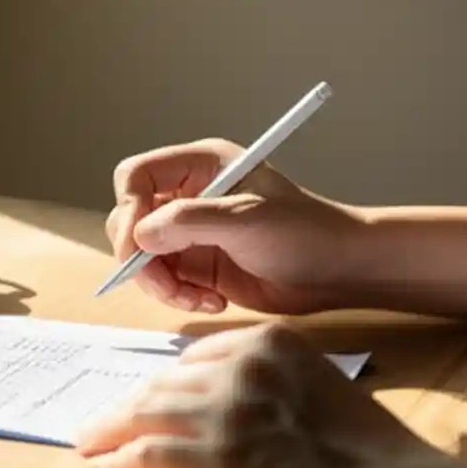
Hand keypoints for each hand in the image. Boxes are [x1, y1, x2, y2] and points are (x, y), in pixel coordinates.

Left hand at [74, 324, 454, 467]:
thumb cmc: (361, 443)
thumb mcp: (312, 380)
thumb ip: (263, 377)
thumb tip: (211, 396)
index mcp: (265, 340)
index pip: (193, 357)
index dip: (162, 383)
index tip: (143, 400)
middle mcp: (238, 365)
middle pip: (162, 382)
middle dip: (125, 405)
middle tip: (99, 422)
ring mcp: (223, 409)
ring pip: (143, 413)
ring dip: (107, 430)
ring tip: (87, 443)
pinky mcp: (213, 455)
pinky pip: (145, 453)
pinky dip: (117, 462)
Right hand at [106, 138, 366, 314]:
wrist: (339, 271)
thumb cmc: (305, 234)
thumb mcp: (247, 220)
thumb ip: (189, 222)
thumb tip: (139, 237)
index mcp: (200, 166)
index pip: (135, 177)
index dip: (127, 211)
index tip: (137, 248)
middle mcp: (189, 195)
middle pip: (130, 220)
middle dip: (141, 258)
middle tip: (167, 285)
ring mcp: (190, 231)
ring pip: (142, 256)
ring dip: (160, 284)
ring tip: (197, 298)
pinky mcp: (196, 264)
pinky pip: (164, 281)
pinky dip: (178, 296)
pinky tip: (213, 301)